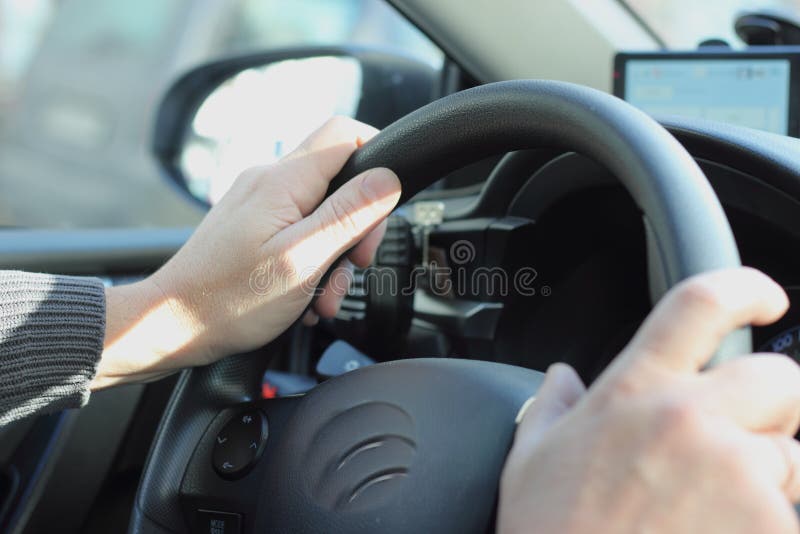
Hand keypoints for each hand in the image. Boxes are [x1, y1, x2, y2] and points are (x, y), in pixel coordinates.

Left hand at [93, 117, 400, 387]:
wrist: (172, 325)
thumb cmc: (229, 300)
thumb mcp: (303, 260)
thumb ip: (348, 215)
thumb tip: (387, 178)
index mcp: (282, 182)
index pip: (343, 132)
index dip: (376, 158)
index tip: (385, 204)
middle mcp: (268, 181)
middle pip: (339, 180)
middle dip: (357, 227)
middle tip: (355, 266)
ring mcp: (258, 203)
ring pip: (321, 213)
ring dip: (334, 256)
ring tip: (322, 297)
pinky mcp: (252, 225)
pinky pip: (299, 231)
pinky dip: (311, 262)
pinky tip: (304, 296)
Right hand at [498, 268, 799, 533]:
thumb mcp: (532, 458)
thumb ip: (552, 404)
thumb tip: (561, 377)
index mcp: (635, 390)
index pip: (702, 301)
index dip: (745, 288)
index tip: (764, 299)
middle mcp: (693, 419)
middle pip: (780, 377)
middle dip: (770, 404)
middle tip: (734, 441)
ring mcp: (739, 475)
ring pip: (794, 453)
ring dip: (767, 475)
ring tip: (712, 511)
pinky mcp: (771, 529)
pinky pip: (792, 512)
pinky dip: (767, 523)